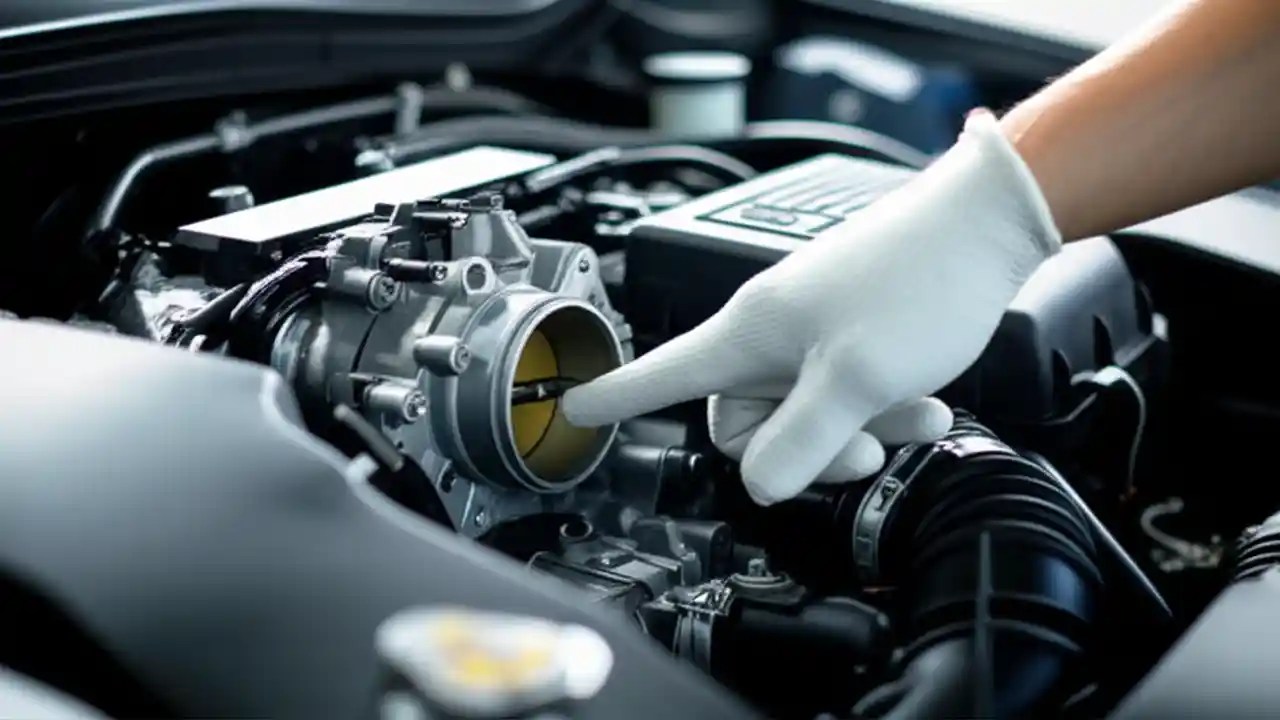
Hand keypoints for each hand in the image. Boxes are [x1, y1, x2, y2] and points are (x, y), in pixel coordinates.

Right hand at [562, 111, 1061, 503]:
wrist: (988, 223)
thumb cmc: (919, 282)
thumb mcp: (858, 381)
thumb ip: (802, 440)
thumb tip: (761, 484)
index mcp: (751, 333)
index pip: (663, 373)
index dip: (617, 396)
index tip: (576, 407)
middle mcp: (773, 330)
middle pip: (748, 419)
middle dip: (805, 448)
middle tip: (860, 447)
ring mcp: (813, 329)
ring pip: (807, 410)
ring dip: (858, 427)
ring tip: (913, 416)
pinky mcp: (853, 329)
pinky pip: (844, 388)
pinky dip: (882, 404)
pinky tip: (925, 402)